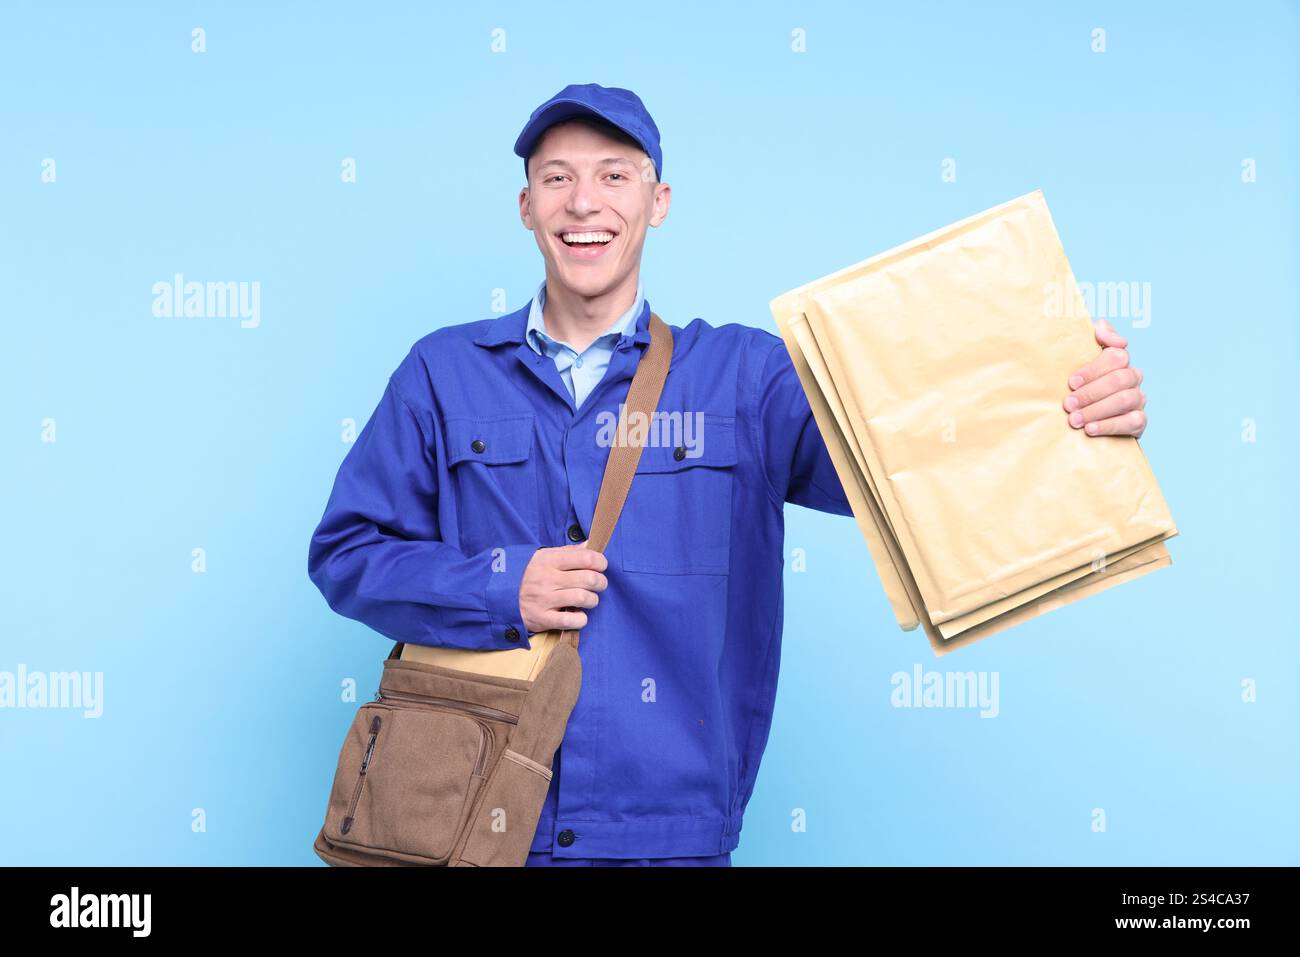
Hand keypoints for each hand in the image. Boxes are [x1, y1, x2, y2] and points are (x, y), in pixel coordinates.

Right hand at [518, 540, 607, 634]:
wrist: (493, 594)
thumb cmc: (523, 573)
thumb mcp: (541, 556)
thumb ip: (566, 551)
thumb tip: (589, 544)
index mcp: (549, 560)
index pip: (586, 558)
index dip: (600, 562)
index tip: (600, 566)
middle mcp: (548, 579)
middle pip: (589, 579)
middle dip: (601, 583)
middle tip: (598, 585)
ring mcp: (545, 600)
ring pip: (583, 599)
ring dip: (592, 600)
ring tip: (588, 600)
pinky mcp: (542, 619)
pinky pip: (571, 621)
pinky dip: (581, 619)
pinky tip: (578, 615)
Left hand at [1063, 318, 1146, 437]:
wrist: (1083, 418)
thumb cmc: (1079, 383)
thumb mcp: (1080, 356)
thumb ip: (1093, 335)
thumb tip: (1102, 326)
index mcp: (1119, 361)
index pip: (1116, 356)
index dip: (1094, 369)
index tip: (1072, 382)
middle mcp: (1132, 378)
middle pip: (1120, 379)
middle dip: (1091, 393)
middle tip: (1068, 404)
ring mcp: (1138, 399)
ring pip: (1126, 400)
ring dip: (1097, 410)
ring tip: (1074, 419)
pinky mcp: (1139, 421)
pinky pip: (1132, 422)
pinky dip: (1110, 425)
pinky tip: (1090, 429)